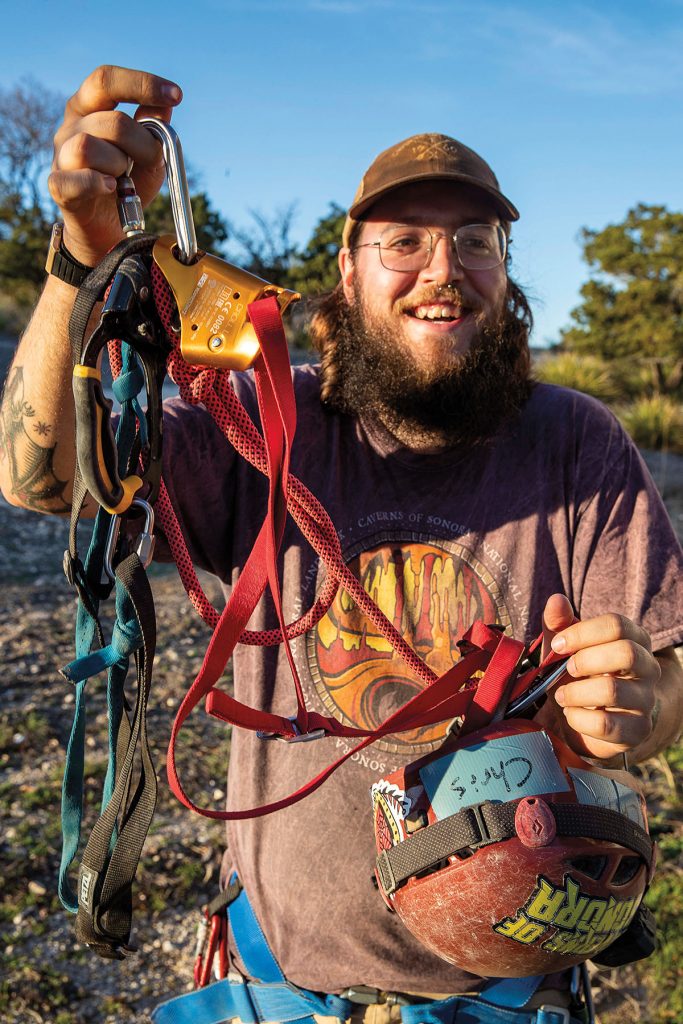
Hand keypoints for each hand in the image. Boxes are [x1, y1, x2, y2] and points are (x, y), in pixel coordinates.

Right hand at [48, 65, 182, 264]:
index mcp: (90, 108)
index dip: (141, 84)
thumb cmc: (128, 183)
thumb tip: (167, 102)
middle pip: (111, 122)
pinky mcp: (59, 185)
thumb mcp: (148, 154)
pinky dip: (97, 184)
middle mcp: (71, 126)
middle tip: (151, 161)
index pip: (106, 80)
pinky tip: (112, 188)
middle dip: (142, 145)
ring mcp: (61, 156)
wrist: (112, 228)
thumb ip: (155, 127)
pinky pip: (75, 179)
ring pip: (88, 147)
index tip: (176, 95)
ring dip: (118, 165)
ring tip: (123, 179)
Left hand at [536, 594, 658, 760]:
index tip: (558, 645)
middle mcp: (648, 668)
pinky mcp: (637, 731)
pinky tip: (571, 714)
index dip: (582, 632)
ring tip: (562, 696)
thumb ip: (559, 624)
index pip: (617, 625)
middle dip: (586, 660)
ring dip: (576, 692)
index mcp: (634, 640)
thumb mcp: (566, 648)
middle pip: (626, 653)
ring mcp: (645, 701)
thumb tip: (556, 600)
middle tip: (566, 670)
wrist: (592, 720)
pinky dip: (578, 718)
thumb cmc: (579, 675)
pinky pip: (606, 724)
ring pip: (613, 690)